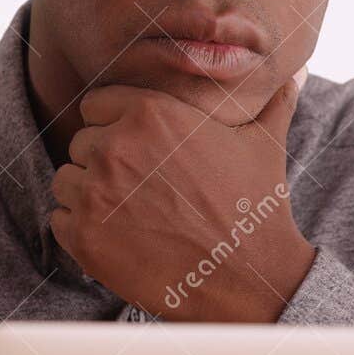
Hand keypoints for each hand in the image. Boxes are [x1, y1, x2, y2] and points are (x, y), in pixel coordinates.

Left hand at [49, 69, 315, 321]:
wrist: (247, 278)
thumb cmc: (254, 209)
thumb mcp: (264, 143)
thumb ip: (270, 101)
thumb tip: (293, 77)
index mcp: (149, 112)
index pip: (96, 104)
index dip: (114, 125)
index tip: (136, 151)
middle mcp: (114, 146)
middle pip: (80, 143)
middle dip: (103, 163)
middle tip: (140, 190)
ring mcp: (95, 192)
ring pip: (66, 180)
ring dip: (88, 195)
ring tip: (128, 214)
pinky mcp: (83, 236)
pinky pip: (60, 220)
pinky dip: (80, 231)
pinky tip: (118, 238)